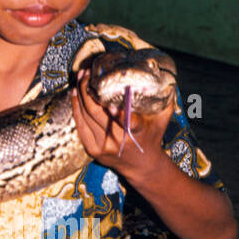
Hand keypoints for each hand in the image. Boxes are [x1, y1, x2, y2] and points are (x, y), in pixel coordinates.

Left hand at [71, 66, 173, 184]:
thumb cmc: (152, 136)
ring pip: (86, 116)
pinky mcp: (93, 149)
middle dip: (88, 89)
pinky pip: (80, 125)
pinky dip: (76, 108)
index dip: (120, 114)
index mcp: (137, 132)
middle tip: (87, 72)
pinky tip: (75, 94)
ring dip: (80, 94)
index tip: (113, 103)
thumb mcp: (162, 119)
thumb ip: (164, 99)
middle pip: (97, 113)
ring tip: (80, 77)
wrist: (142, 165)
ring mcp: (103, 146)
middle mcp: (118, 140)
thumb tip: (163, 76)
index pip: (129, 124)